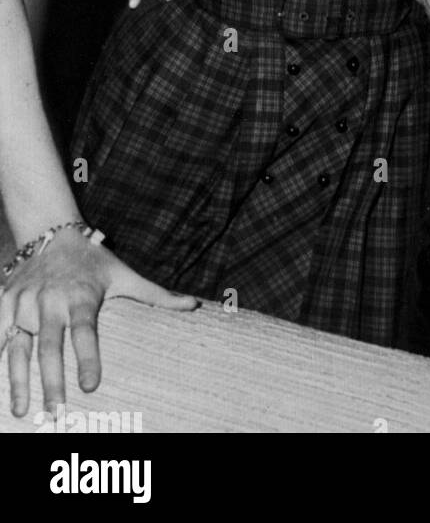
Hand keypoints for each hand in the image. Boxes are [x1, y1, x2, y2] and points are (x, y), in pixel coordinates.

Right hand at [0, 226, 196, 416]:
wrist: (52, 232)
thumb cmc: (94, 262)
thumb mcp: (125, 275)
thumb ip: (156, 295)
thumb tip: (194, 305)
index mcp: (82, 298)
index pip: (86, 332)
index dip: (88, 358)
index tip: (91, 386)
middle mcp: (51, 302)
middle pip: (49, 347)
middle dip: (51, 382)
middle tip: (56, 414)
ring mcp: (25, 303)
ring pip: (18, 347)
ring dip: (17, 381)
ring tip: (20, 411)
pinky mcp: (5, 302)